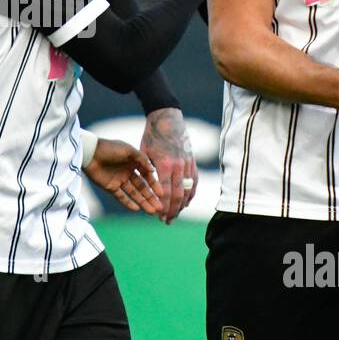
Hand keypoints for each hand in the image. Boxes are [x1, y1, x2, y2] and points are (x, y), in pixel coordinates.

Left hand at [85, 139, 163, 215]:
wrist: (90, 152)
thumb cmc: (110, 148)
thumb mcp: (129, 150)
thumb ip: (142, 159)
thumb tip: (154, 171)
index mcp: (134, 162)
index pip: (147, 176)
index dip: (155, 185)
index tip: (162, 194)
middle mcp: (128, 172)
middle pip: (142, 187)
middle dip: (151, 197)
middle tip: (160, 208)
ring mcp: (120, 180)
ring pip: (134, 194)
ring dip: (143, 202)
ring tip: (152, 212)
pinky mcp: (110, 187)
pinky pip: (122, 197)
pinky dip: (129, 203)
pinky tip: (137, 209)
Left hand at [141, 107, 196, 222]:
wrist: (168, 119)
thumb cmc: (152, 136)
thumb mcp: (144, 152)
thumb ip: (147, 171)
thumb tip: (148, 190)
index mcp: (165, 164)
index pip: (165, 192)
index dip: (163, 206)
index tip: (158, 216)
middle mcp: (179, 166)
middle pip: (178, 195)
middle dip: (172, 210)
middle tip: (166, 220)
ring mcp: (188, 164)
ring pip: (188, 190)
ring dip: (182, 205)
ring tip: (175, 215)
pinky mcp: (192, 162)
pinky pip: (194, 182)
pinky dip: (191, 194)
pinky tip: (186, 203)